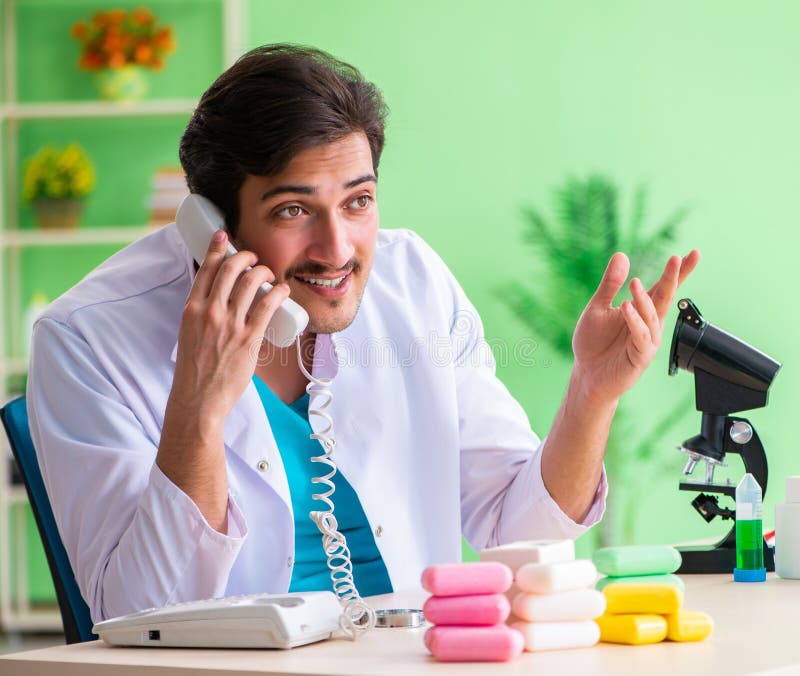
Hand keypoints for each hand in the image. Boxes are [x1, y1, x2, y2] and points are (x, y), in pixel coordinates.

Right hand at [157, 230, 289, 531]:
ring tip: (270, 275)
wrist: (198, 401)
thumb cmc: (195, 371)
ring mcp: (230, 325)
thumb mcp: (189, 335)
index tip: (226, 237)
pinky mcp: (249, 339)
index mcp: (191, 310)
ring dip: (264, 271)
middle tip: (255, 259)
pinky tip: (284, 290)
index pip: (206, 269)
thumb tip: (219, 301)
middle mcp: (209, 312)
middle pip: (231, 269)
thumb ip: (202, 316)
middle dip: (246, 256)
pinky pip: (268, 306)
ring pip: (251, 282)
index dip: (218, 248)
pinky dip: (279, 292)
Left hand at [571, 250, 699, 404]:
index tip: (694, 253)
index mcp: (641, 310)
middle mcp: (649, 323)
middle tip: (677, 258)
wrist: (586, 374)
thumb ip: (609, 284)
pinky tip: (626, 308)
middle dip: (672, 278)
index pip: (663, 287)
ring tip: (633, 284)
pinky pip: (640, 335)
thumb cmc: (593, 343)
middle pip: (665, 297)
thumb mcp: (597, 308)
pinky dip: (635, 321)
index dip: (679, 272)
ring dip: (644, 300)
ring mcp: (647, 340)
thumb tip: (621, 255)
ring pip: (652, 316)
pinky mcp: (640, 356)